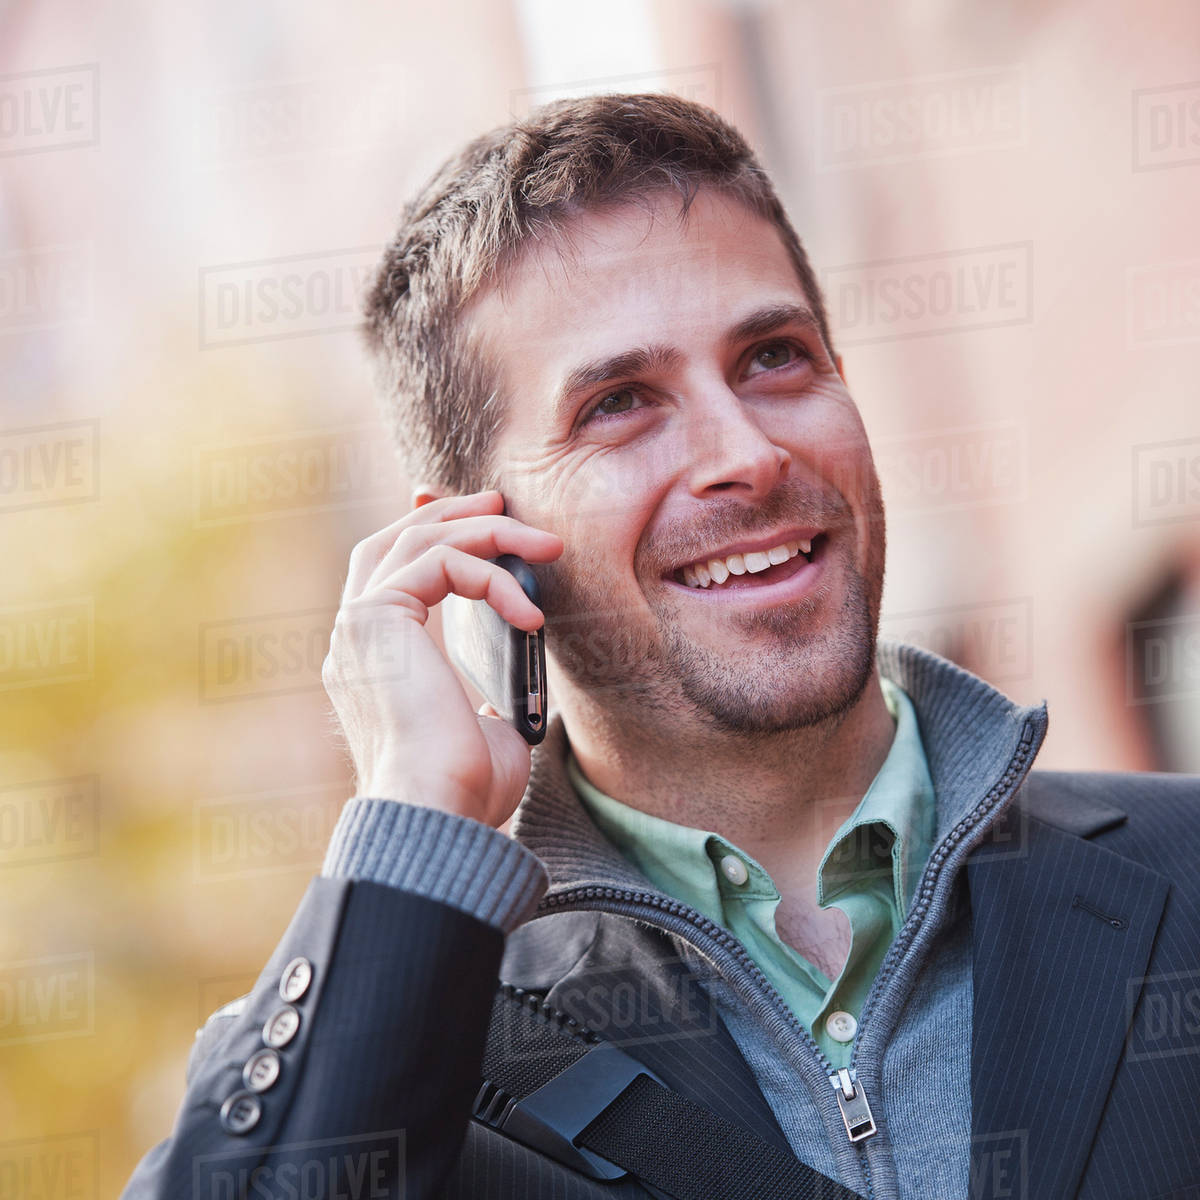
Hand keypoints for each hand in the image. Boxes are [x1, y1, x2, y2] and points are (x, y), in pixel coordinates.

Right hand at [322, 490, 562, 828]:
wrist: (435, 815)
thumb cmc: (465, 789)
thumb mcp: (489, 724)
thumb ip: (494, 687)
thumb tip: (525, 664)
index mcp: (373, 661)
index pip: (389, 573)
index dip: (427, 532)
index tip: (477, 514)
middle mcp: (355, 638)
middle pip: (394, 542)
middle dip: (450, 514)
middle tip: (502, 503)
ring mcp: (358, 626)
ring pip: (419, 541)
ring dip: (486, 532)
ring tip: (543, 543)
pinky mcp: (375, 619)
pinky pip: (440, 563)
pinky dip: (492, 577)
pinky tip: (531, 613)